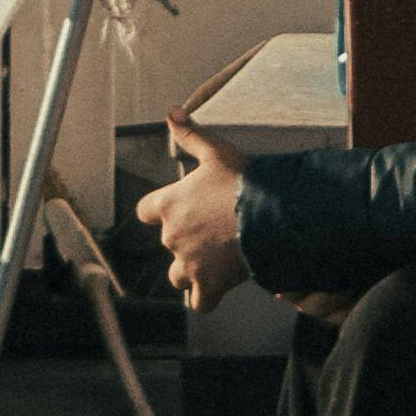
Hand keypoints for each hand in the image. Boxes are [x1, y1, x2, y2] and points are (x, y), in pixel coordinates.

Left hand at [136, 122, 248, 313]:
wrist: (270, 216)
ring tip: (211, 262)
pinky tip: (215, 291)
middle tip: (212, 230)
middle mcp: (172, 237)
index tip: (176, 208)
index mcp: (168, 205)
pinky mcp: (208, 285)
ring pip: (177, 275)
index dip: (159, 210)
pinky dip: (203, 298)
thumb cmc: (242, 182)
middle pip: (167, 243)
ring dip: (189, 270)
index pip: (145, 211)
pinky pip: (198, 302)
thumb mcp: (216, 151)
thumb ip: (191, 135)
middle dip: (185, 239)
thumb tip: (171, 113)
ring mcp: (189, 264)